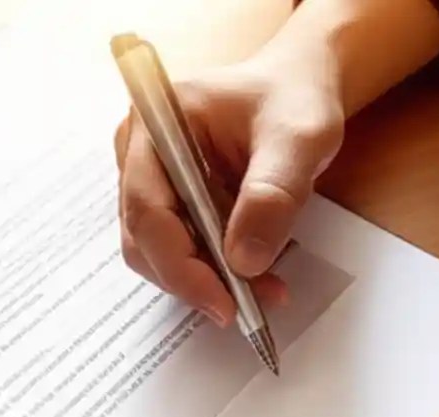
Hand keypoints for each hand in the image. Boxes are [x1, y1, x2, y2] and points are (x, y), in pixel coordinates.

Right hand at [113, 47, 344, 326]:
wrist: (298, 87)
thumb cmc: (295, 97)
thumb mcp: (300, 138)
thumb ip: (273, 194)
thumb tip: (244, 261)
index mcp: (156, 123)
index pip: (147, 209)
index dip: (179, 264)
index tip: (223, 302)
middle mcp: (138, 152)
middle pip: (144, 238)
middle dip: (193, 279)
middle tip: (247, 307)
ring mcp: (150, 179)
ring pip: (159, 251)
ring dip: (206, 280)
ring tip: (264, 289)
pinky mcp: (169, 201)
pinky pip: (180, 248)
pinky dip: (213, 271)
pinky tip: (256, 276)